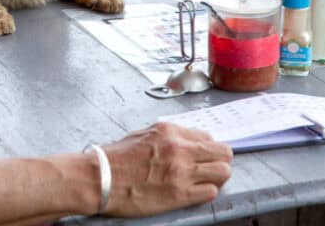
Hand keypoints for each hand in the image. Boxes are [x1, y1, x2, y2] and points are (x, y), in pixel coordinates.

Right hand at [98, 122, 231, 216]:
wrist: (100, 178)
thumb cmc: (116, 158)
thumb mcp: (144, 134)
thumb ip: (169, 136)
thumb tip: (187, 142)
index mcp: (169, 131)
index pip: (208, 136)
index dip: (208, 148)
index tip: (204, 155)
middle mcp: (179, 148)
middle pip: (223, 152)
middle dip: (220, 160)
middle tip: (211, 167)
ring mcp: (182, 172)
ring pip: (223, 171)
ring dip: (217, 177)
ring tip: (204, 181)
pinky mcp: (180, 194)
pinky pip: (211, 191)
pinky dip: (206, 191)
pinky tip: (194, 191)